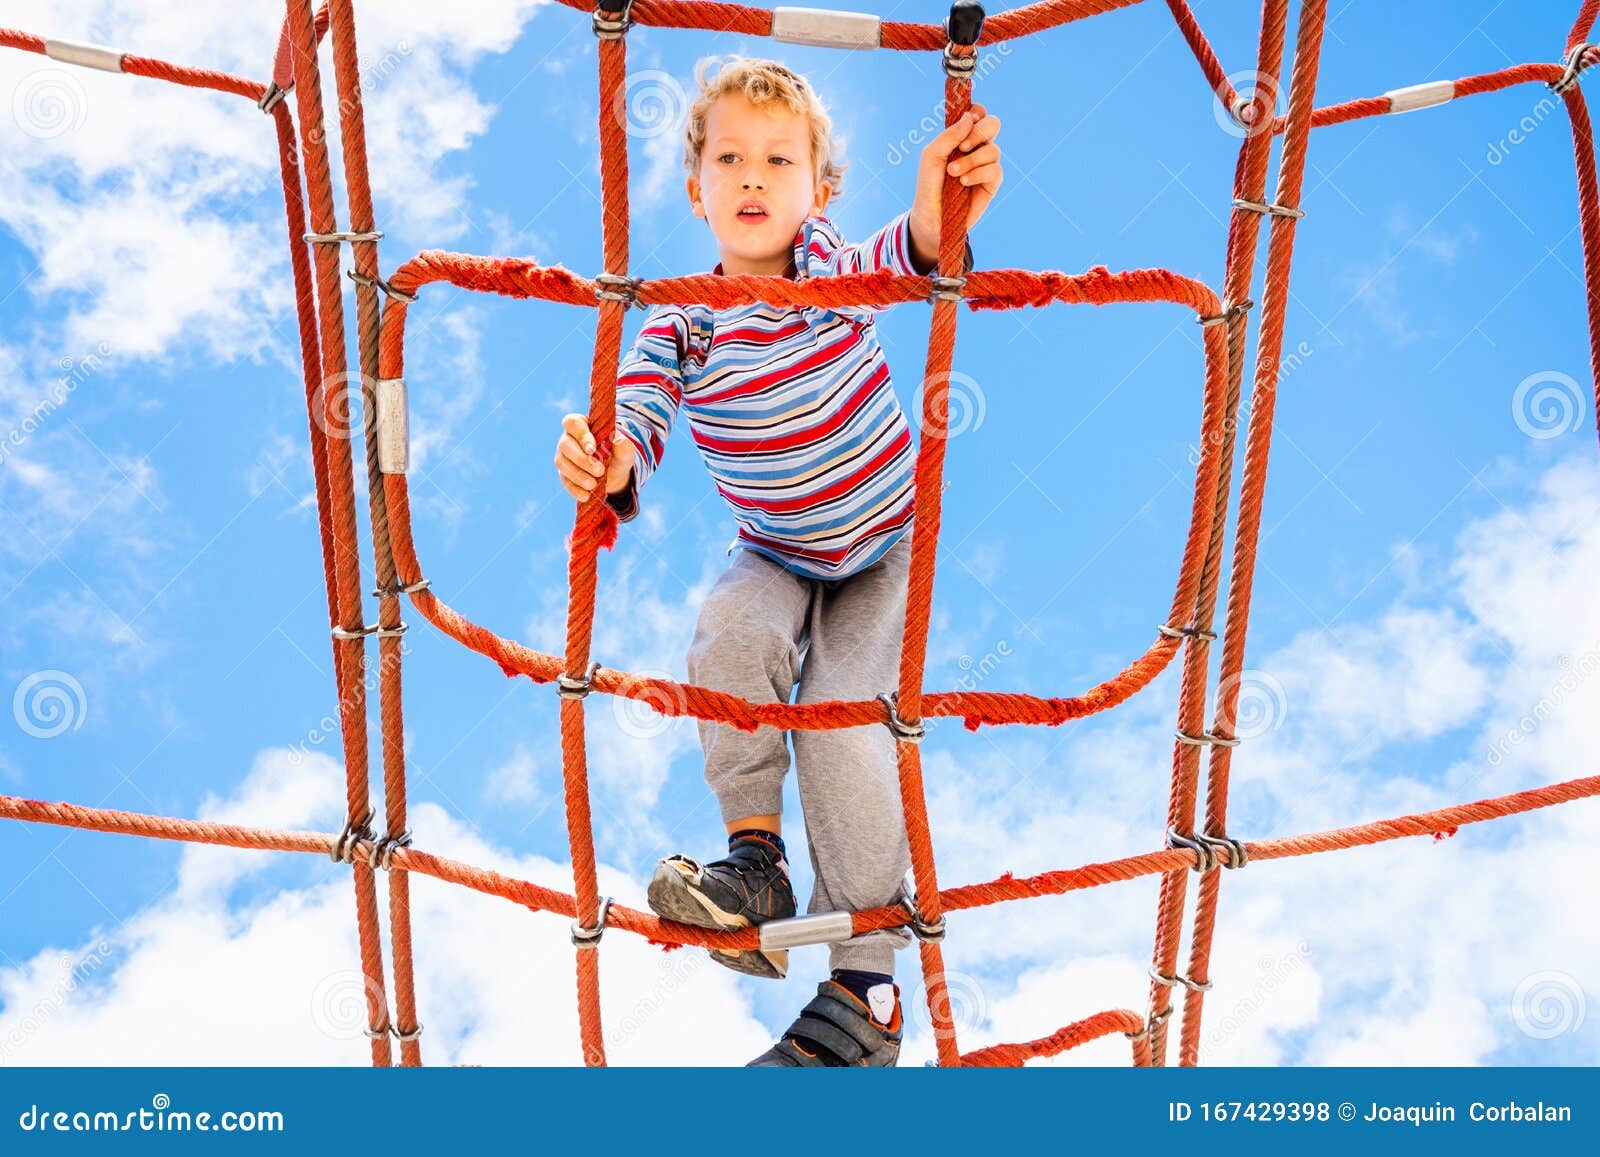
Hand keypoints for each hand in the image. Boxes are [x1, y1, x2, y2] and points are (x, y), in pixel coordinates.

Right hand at [555, 412, 635, 501]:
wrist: (614, 473)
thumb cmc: (617, 455)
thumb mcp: (625, 451)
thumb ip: (624, 445)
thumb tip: (619, 441)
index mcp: (582, 424)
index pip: (573, 423)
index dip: (581, 435)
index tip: (593, 449)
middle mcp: (568, 438)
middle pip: (565, 445)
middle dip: (582, 459)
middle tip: (599, 471)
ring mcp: (563, 456)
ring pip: (562, 463)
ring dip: (578, 475)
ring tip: (593, 484)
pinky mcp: (563, 473)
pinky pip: (565, 480)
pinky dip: (575, 489)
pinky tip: (586, 495)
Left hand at [909, 104, 1001, 269]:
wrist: (931, 215)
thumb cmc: (929, 184)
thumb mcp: (931, 156)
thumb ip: (949, 135)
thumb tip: (969, 118)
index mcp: (962, 136)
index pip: (977, 113)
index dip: (976, 112)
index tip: (967, 119)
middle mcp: (977, 147)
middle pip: (993, 124)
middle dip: (979, 132)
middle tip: (962, 146)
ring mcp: (986, 164)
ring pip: (993, 149)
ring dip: (971, 160)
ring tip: (953, 173)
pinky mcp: (992, 183)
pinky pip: (995, 169)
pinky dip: (978, 173)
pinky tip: (963, 182)